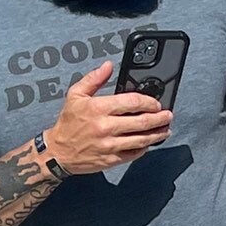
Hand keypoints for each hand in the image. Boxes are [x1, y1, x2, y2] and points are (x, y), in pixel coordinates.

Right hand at [41, 63, 173, 174]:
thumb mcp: (75, 95)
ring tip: (165, 130)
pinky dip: (144, 148)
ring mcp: (109, 145)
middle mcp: (105, 127)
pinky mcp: (111, 160)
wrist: (58, 153)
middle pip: (142, 122)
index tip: (156, 103)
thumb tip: (108, 66)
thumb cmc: (67, 123)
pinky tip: (149, 143)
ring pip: (141, 140)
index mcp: (98, 108)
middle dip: (159, 118)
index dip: (148, 102)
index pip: (132, 102)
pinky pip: (133, 154)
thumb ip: (94, 79)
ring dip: (157, 134)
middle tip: (168, 115)